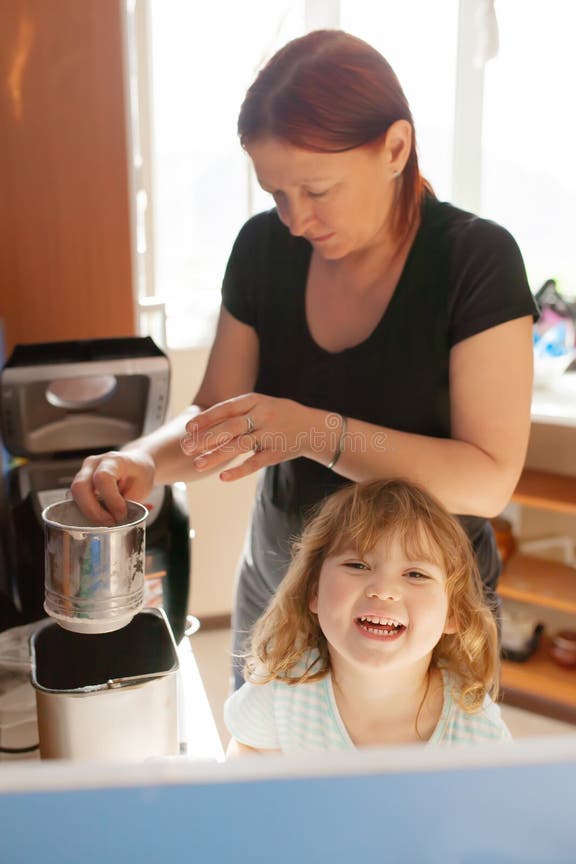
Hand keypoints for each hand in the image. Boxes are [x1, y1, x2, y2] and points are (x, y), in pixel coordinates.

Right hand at [70, 449, 155, 524]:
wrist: (137, 465)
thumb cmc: (140, 475)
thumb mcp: (142, 488)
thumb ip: (127, 503)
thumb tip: (117, 521)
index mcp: (113, 460)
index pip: (103, 478)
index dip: (111, 500)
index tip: (121, 515)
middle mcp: (93, 464)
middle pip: (79, 487)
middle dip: (93, 511)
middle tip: (110, 523)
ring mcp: (83, 472)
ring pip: (74, 495)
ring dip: (89, 512)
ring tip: (107, 521)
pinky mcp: (79, 484)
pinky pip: (76, 500)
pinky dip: (86, 512)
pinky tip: (101, 517)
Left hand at [180, 393, 311, 480]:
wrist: (313, 428)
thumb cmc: (280, 416)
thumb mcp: (260, 405)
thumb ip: (237, 412)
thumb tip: (202, 423)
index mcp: (255, 401)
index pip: (225, 408)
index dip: (206, 418)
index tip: (188, 428)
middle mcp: (262, 415)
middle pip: (229, 427)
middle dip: (205, 438)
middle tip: (186, 448)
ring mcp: (270, 434)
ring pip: (239, 445)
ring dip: (216, 455)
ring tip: (198, 465)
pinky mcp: (276, 453)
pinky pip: (255, 463)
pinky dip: (239, 470)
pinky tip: (223, 478)